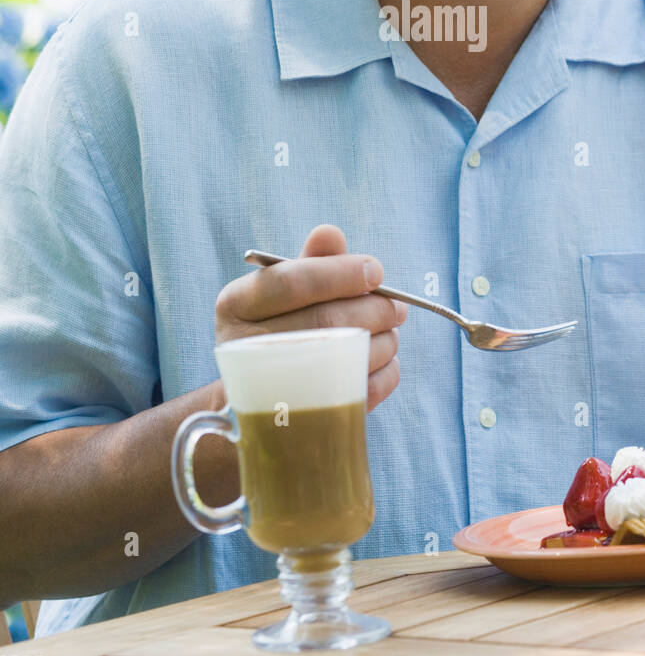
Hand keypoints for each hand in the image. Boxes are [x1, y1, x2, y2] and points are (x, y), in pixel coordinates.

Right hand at [214, 224, 405, 410]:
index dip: (341, 273)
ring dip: (384, 340)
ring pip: (346, 356)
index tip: (376, 271)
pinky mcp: (304, 420)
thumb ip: (311, 262)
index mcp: (235, 305)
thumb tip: (330, 234)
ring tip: (390, 331)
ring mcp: (271, 390)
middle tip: (397, 306)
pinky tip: (384, 360)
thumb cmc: (278, 329)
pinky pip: (360, 392)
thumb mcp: (283, 291)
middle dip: (374, 310)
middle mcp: (244, 348)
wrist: (256, 400)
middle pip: (325, 321)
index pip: (292, 281)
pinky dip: (385, 372)